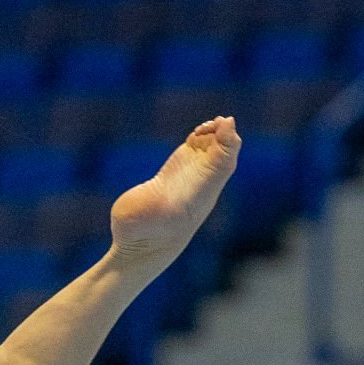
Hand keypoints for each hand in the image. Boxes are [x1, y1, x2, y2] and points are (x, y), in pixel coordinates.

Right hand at [109, 116, 240, 268]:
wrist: (136, 243)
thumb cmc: (144, 231)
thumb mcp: (151, 212)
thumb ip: (157, 199)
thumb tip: (164, 187)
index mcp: (201, 192)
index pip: (224, 162)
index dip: (227, 142)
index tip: (222, 124)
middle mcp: (200, 183)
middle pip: (224, 152)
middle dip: (224, 134)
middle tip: (217, 121)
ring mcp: (189, 175)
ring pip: (211, 149)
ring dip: (213, 134)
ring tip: (205, 127)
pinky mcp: (175, 171)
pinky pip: (195, 151)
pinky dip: (200, 138)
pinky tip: (197, 132)